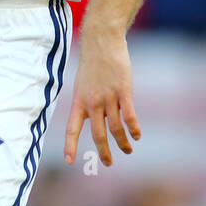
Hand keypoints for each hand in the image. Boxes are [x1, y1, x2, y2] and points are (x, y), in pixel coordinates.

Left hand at [63, 30, 140, 166]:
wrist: (102, 42)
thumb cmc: (92, 64)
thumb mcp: (82, 85)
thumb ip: (86, 103)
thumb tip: (94, 120)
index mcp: (79, 102)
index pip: (72, 129)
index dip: (70, 146)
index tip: (69, 161)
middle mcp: (92, 103)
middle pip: (98, 134)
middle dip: (104, 151)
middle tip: (107, 163)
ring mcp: (108, 97)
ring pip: (116, 128)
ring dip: (122, 142)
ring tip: (128, 150)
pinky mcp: (124, 91)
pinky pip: (129, 116)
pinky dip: (133, 128)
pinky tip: (136, 135)